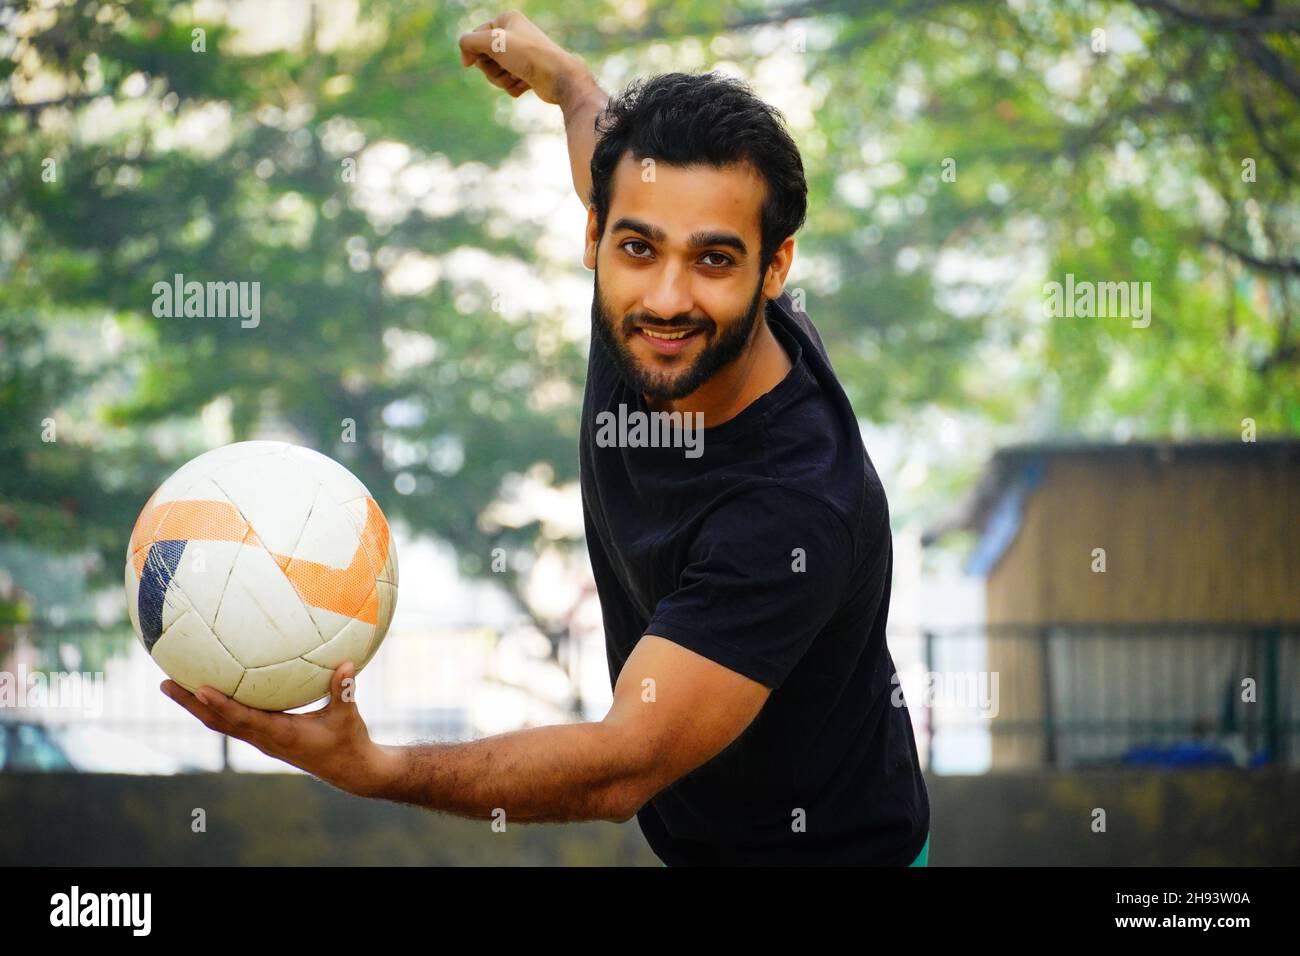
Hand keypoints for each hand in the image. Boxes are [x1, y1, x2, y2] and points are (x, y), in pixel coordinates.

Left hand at [162, 661, 388, 796]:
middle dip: (190, 703)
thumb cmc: (349, 742)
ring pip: (221, 723)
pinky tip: (211, 689)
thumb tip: (347, 663)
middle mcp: (265, 739)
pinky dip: (216, 706)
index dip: (220, 704)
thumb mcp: (348, 716)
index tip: (199, 688)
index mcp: (281, 735)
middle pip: (218, 722)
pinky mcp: (266, 737)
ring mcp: (263, 740)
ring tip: (174, 685)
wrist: (349, 770)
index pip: (243, 719)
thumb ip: (345, 689)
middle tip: (165, 683)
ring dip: (196, 706)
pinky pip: (233, 721)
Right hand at [458, 10, 588, 105]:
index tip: (471, 62)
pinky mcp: (527, 75)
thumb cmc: (528, 55)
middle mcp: (514, 36)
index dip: (473, 51)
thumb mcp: (493, 41)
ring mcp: (521, 56)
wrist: (558, 77)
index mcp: (507, 20)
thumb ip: (468, 42)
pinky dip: (513, 87)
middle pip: (484, 57)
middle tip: (505, 66)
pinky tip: (526, 84)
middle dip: (491, 68)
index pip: (476, 36)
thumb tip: (466, 59)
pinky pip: (508, 84)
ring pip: (495, 73)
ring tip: (517, 76)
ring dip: (502, 79)